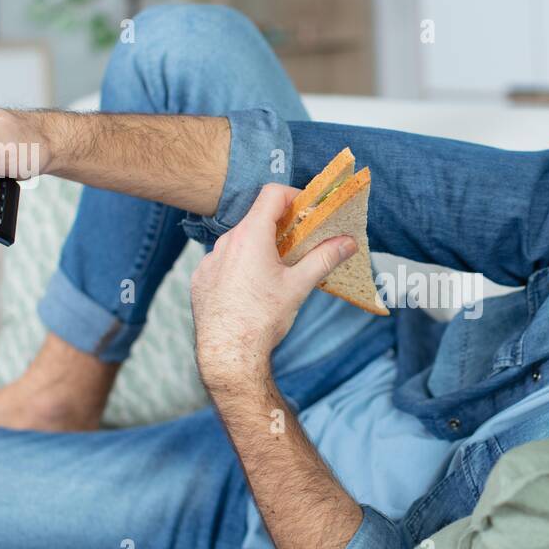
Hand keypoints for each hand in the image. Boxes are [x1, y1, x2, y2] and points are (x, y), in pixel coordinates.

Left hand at [190, 183, 355, 395]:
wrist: (228, 354)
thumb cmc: (263, 319)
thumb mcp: (299, 286)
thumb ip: (324, 258)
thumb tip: (348, 243)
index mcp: (250, 236)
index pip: (272, 194)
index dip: (294, 197)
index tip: (308, 213)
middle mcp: (225, 242)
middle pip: (256, 218)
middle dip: (280, 227)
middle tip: (300, 245)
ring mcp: (209, 260)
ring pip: (239, 242)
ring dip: (259, 247)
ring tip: (276, 272)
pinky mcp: (200, 278)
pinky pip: (223, 262)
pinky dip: (240, 266)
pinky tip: (251, 290)